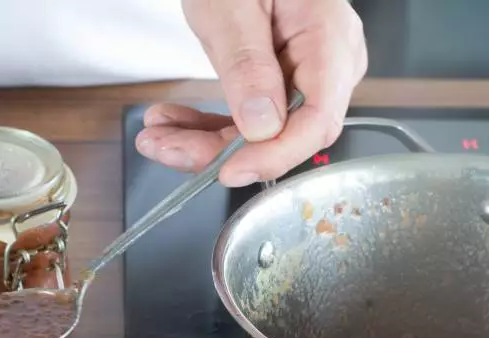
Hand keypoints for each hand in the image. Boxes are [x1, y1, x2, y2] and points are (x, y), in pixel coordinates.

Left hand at [136, 0, 365, 186]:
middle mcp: (329, 59)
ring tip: (157, 135)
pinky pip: (252, 115)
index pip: (319, 118)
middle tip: (166, 147)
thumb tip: (263, 126)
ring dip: (206, 141)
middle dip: (223, 150)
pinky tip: (173, 122)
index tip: (229, 170)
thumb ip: (247, 64)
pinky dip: (209, 125)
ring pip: (263, 131)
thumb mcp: (229, 4)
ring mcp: (307, 69)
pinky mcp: (281, 76)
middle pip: (288, 132)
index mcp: (330, 36)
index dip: (276, 154)